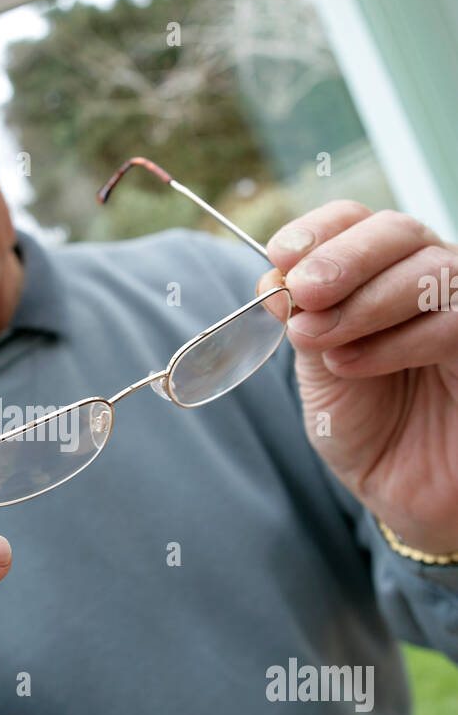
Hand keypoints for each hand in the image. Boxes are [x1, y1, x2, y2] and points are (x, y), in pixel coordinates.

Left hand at [258, 202, 457, 555]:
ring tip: (321, 338)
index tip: (281, 255)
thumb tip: (274, 276)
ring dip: (365, 301)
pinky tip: (352, 365)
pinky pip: (452, 323)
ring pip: (431, 268)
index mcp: (380, 274)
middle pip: (400, 231)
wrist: (403, 493)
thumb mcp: (318, 372)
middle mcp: (426, 282)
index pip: (358, 222)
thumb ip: (303, 322)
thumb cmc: (365, 429)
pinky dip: (396, 340)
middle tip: (305, 291)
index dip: (320, 230)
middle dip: (345, 257)